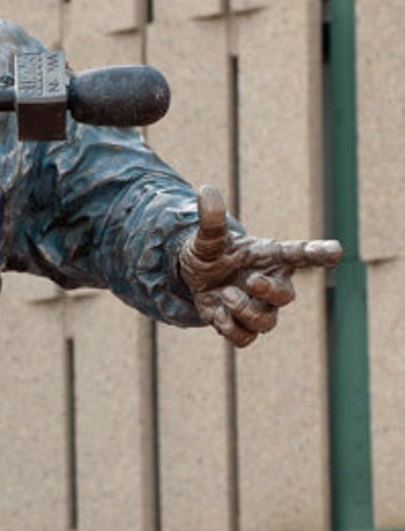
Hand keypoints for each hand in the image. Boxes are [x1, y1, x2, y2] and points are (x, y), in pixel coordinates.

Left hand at [178, 186, 341, 347]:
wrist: (193, 278)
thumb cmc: (210, 253)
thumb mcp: (207, 237)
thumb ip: (211, 220)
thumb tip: (205, 191)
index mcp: (268, 257)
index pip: (298, 254)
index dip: (317, 253)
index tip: (336, 250)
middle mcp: (270, 284)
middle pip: (286, 297)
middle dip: (269, 291)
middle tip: (250, 281)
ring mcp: (258, 308)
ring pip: (266, 323)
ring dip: (243, 311)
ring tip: (225, 295)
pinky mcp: (242, 327)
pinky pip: (245, 339)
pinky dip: (229, 328)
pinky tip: (217, 312)